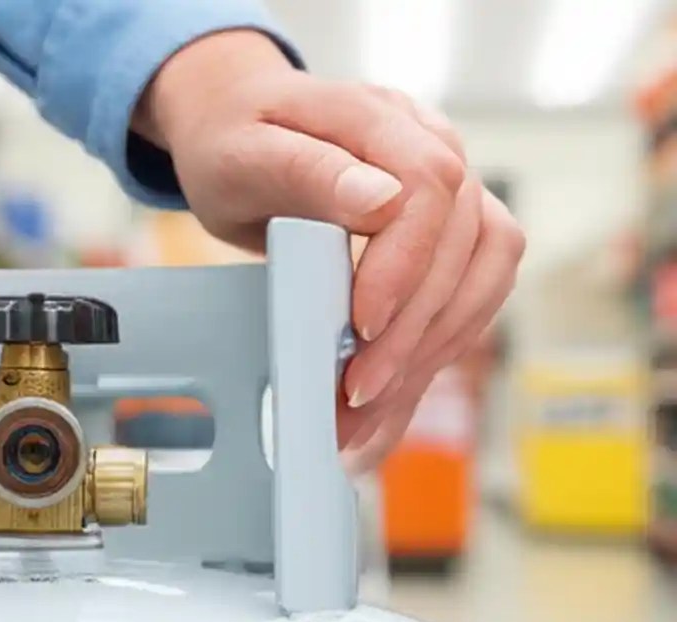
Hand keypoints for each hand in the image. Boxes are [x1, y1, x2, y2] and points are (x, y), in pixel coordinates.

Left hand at [134, 31, 524, 472]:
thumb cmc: (231, 140)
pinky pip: (466, 298)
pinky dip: (431, 355)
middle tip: (355, 392)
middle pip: (467, 242)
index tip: (362, 325)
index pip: (431, 186)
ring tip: (369, 410)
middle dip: (413, 331)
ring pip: (483, 275)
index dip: (406, 264)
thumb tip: (383, 199)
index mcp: (381, 117)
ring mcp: (447, 191)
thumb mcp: (245, 154)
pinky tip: (390, 404)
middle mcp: (431, 146)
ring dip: (432, 351)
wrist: (233, 128)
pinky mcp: (445, 234)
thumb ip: (308, 172)